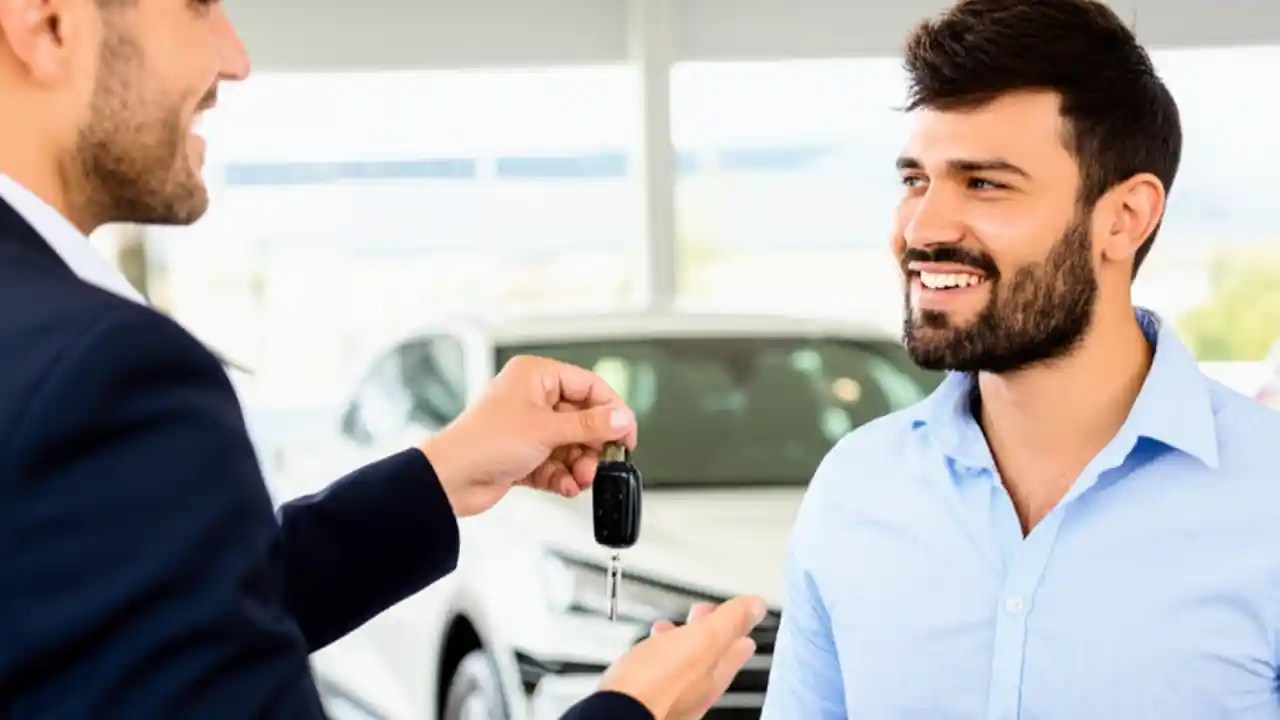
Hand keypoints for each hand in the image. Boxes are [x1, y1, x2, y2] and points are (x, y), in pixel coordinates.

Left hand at [420, 355, 637, 516]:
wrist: (450, 480)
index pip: (588, 385)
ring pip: (570, 444)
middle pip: (582, 418)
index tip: (626, 433)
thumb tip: (621, 418)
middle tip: (600, 463)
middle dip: (592, 445)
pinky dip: (563, 476)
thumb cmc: (483, 442)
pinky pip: (556, 463)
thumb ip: (589, 425)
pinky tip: (565, 486)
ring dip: (579, 465)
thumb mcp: (546, 430)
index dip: (611, 409)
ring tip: (580, 479)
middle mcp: (532, 398)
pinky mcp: (523, 454)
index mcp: (535, 376)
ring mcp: (528, 427)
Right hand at [598, 596, 765, 719]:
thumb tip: (755, 607)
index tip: (741, 611)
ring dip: (682, 642)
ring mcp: (672, 695)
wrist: (617, 711)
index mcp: (715, 674)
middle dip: (709, 631)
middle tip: (707, 614)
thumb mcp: (703, 640)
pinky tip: (648, 651)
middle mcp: (697, 690)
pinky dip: (659, 655)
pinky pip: (660, 672)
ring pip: (684, 663)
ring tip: (674, 628)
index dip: (739, 625)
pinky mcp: (647, 695)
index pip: (737, 648)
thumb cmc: (658, 681)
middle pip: (711, 656)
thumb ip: (729, 622)